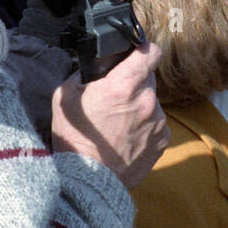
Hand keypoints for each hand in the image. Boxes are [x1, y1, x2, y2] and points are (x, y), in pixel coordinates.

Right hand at [50, 42, 170, 190]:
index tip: (139, 52)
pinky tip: (125, 138)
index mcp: (125, 84)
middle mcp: (147, 100)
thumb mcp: (65, 96)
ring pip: (152, 103)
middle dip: (134, 83)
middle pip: (148, 79)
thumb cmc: (74, 138)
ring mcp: (158, 122)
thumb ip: (84, 75)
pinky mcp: (162, 141)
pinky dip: (144, 127)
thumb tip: (95, 68)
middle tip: (115, 97)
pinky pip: (156, 125)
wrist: (88, 178)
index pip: (150, 52)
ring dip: (139, 108)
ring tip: (117, 124)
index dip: (145, 49)